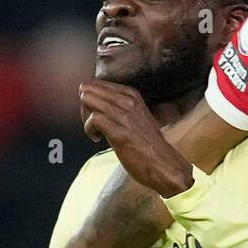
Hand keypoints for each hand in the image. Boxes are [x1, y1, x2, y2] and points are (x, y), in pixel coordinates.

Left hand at [80, 80, 194, 196]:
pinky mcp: (118, 131)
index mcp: (131, 94)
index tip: (98, 115)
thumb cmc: (148, 144)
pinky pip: (93, 119)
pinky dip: (89, 130)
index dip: (91, 99)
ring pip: (87, 100)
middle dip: (85, 106)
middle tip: (93, 123)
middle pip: (88, 89)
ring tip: (96, 131)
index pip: (96, 84)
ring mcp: (123, 115)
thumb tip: (96, 104)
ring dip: (85, 118)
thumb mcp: (136, 115)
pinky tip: (98, 138)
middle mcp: (127, 100)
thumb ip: (119, 106)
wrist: (162, 163)